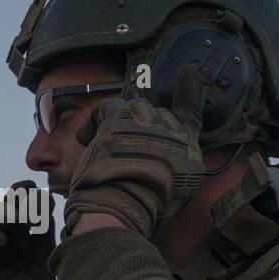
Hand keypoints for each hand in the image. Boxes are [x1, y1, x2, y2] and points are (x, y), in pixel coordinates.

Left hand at [64, 63, 205, 237]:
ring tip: (112, 146)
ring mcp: (142, 123)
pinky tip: (88, 137)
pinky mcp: (116, 122)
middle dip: (142, 126)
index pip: (190, 113)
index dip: (189, 91)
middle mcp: (168, 130)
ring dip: (122, 123)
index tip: (189, 72)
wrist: (122, 204)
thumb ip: (172, 171)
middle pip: (156, 112)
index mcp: (187, 149)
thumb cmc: (146, 207)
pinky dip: (96, 121)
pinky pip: (107, 109)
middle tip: (128, 149)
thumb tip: (159, 167)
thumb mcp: (174, 193)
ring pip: (132, 108)